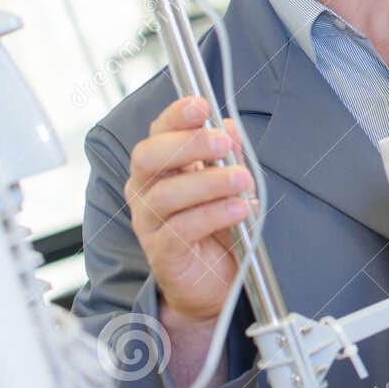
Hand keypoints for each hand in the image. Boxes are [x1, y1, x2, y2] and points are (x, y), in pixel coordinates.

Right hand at [124, 96, 254, 322]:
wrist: (215, 281)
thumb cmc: (218, 226)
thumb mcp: (228, 183)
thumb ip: (227, 154)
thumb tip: (229, 125)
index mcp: (161, 166)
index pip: (158, 132)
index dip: (176, 116)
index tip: (201, 106)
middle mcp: (146, 190)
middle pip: (148, 157)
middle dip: (188, 144)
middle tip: (223, 144)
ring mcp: (149, 222)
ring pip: (167, 194)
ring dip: (209, 183)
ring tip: (242, 180)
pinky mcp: (161, 252)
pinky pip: (181, 229)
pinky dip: (213, 215)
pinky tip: (239, 209)